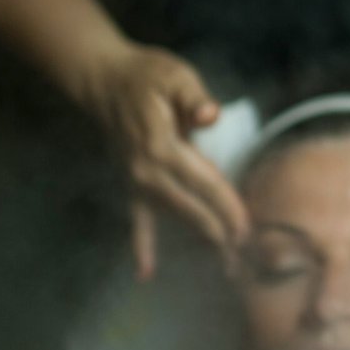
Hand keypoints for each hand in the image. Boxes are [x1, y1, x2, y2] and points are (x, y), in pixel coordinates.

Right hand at [75, 43, 248, 280]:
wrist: (103, 80)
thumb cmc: (145, 75)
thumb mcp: (174, 76)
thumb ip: (194, 97)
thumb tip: (210, 114)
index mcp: (161, 145)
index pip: (203, 181)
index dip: (226, 206)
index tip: (246, 229)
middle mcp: (146, 170)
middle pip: (190, 208)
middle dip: (218, 233)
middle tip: (243, 257)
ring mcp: (135, 180)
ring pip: (172, 217)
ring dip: (196, 241)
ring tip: (222, 266)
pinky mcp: (130, 183)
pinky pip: (136, 219)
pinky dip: (141, 247)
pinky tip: (145, 274)